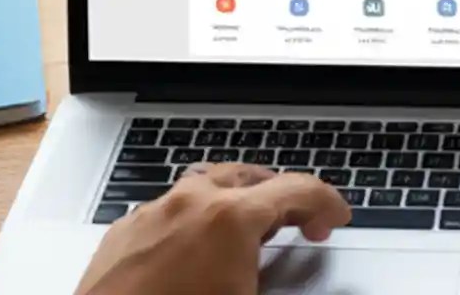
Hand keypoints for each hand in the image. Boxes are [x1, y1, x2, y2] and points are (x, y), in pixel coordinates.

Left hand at [75, 163, 351, 294]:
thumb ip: (283, 280)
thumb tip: (298, 279)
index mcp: (231, 219)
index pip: (298, 190)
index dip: (327, 203)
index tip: (336, 218)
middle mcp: (190, 204)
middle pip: (250, 178)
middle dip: (281, 196)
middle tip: (300, 224)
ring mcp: (152, 215)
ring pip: (204, 187)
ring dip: (235, 202)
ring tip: (249, 231)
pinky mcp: (123, 234)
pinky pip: (169, 210)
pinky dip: (194, 219)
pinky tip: (196, 250)